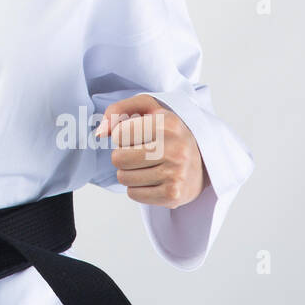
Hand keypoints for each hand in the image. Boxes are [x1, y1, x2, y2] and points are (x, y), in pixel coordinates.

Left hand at [95, 94, 207, 208]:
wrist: (203, 162)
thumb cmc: (168, 132)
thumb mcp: (148, 109)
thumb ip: (118, 110)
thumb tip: (100, 133)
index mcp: (168, 123)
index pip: (119, 133)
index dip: (123, 136)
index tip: (139, 136)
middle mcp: (175, 148)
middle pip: (118, 158)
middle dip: (122, 156)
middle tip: (140, 153)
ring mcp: (176, 173)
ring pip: (123, 178)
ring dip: (129, 173)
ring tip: (148, 166)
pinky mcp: (174, 195)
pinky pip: (133, 194)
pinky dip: (137, 188)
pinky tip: (153, 180)